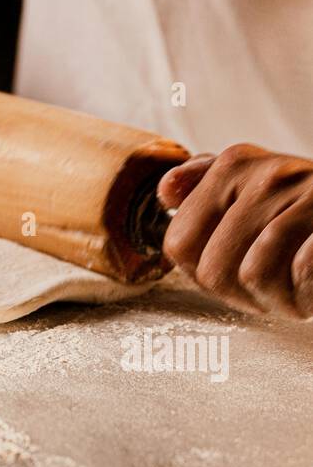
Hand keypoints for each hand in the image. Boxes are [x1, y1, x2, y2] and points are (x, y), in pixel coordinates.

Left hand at [157, 145, 312, 317]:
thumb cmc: (310, 214)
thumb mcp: (257, 189)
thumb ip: (207, 188)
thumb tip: (166, 192)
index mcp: (235, 164)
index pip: (179, 243)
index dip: (202, 275)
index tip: (232, 278)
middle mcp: (266, 172)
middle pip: (212, 267)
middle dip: (241, 297)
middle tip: (271, 294)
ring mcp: (306, 194)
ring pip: (252, 275)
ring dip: (278, 302)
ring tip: (297, 295)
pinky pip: (301, 273)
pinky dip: (307, 295)